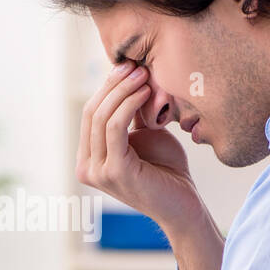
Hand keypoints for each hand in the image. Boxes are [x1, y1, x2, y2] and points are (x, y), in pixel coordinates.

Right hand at [77, 61, 203, 233]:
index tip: (129, 66)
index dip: (107, 87)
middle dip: (114, 84)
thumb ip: (130, 114)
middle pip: (91, 112)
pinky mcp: (114, 172)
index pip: (90, 113)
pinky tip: (146, 93)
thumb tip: (126, 75)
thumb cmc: (166, 170)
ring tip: (145, 76)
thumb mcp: (143, 135)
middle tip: (137, 66)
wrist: (183, 204)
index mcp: (88, 159)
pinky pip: (115, 127)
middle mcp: (86, 168)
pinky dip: (129, 104)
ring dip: (123, 91)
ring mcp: (97, 172)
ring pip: (101, 117)